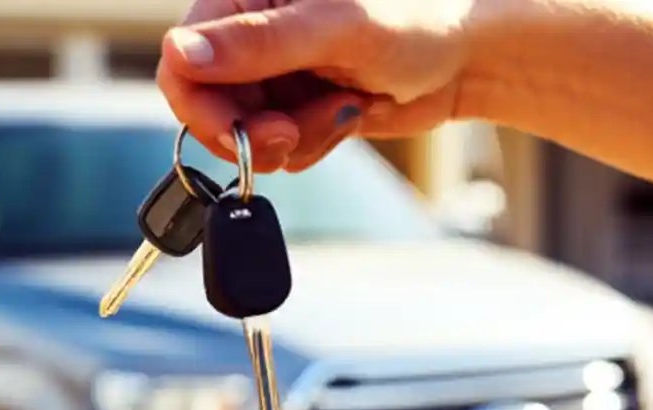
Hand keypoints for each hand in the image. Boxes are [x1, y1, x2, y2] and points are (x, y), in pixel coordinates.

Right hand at [158, 0, 495, 171]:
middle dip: (254, 131)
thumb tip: (181, 53)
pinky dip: (312, 143)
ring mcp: (271, 74)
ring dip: (294, 138)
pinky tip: (348, 113)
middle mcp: (249, 33)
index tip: (241, 132)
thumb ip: (257, 44)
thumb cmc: (418, 16)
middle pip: (209, 108)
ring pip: (245, 136)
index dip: (202, 106)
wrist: (471, 55)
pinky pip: (278, 149)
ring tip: (341, 107)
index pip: (183, 61)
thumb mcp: (335, 28)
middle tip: (294, 131)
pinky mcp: (294, 107)